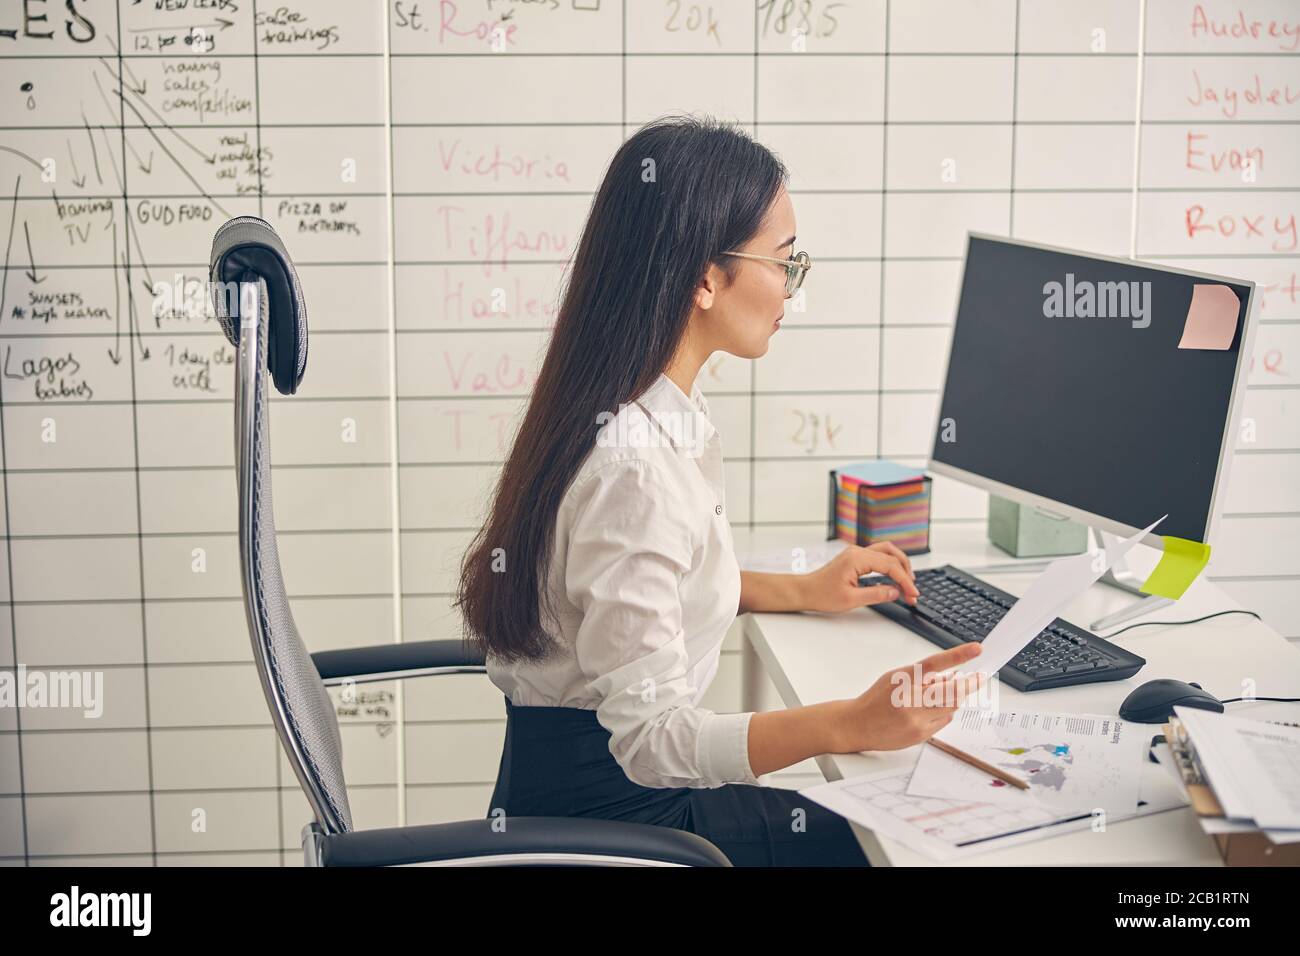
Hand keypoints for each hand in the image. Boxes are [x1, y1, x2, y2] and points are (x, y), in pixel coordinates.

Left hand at [798, 542, 919, 612]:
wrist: (805, 591)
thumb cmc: (821, 594)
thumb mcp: (851, 600)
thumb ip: (876, 594)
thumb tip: (896, 592)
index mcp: (856, 559)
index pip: (890, 565)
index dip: (905, 580)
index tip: (913, 593)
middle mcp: (857, 551)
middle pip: (892, 554)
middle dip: (905, 572)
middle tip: (912, 590)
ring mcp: (856, 553)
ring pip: (887, 552)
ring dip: (899, 566)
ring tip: (907, 583)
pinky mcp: (855, 559)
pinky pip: (878, 557)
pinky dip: (890, 566)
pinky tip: (894, 579)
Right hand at [831, 643, 985, 753]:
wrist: (857, 725)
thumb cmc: (875, 699)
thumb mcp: (895, 677)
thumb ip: (922, 676)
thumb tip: (951, 674)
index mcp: (903, 679)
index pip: (935, 664)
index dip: (958, 655)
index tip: (976, 649)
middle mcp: (910, 700)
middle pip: (952, 690)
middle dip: (970, 683)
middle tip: (980, 676)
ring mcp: (917, 720)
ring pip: (952, 706)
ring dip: (956, 697)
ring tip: (947, 691)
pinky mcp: (921, 734)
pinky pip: (945, 720)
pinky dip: (944, 712)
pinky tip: (930, 710)